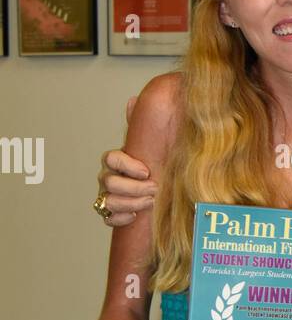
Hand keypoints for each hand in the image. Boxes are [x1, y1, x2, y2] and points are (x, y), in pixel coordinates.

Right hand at [97, 96, 156, 227]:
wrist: (156, 189)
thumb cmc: (150, 165)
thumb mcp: (148, 146)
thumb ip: (141, 126)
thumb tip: (134, 100)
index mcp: (115, 160)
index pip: (110, 158)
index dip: (126, 165)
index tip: (146, 171)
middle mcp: (107, 177)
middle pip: (110, 183)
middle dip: (134, 188)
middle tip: (155, 189)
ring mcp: (106, 195)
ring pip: (109, 201)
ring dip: (131, 203)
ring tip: (150, 202)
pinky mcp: (109, 213)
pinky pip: (107, 218)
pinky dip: (121, 218)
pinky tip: (136, 216)